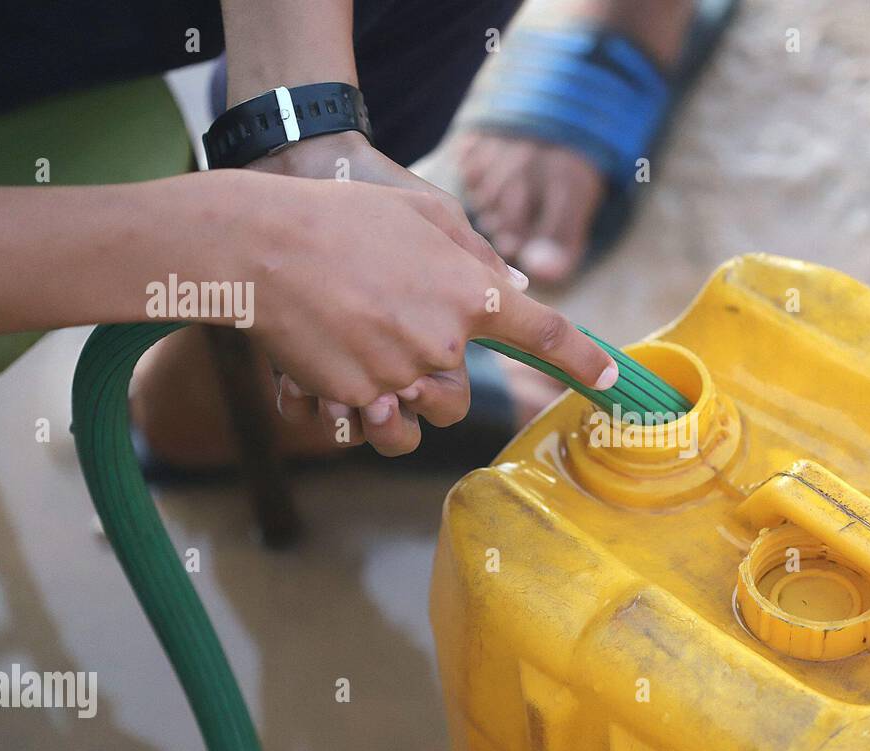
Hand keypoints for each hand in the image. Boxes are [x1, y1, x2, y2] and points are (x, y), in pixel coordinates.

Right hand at [197, 169, 615, 454]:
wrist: (260, 246)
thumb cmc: (342, 216)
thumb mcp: (422, 210)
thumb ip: (476, 252)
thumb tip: (518, 286)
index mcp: (470, 292)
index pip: (545, 334)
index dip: (584, 360)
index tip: (609, 379)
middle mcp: (444, 341)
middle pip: (461, 399)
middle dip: (439, 386)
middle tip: (399, 349)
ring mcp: (400, 374)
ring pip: (419, 420)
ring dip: (401, 408)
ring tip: (364, 371)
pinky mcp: (356, 396)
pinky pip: (369, 420)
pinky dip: (355, 405)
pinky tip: (329, 368)